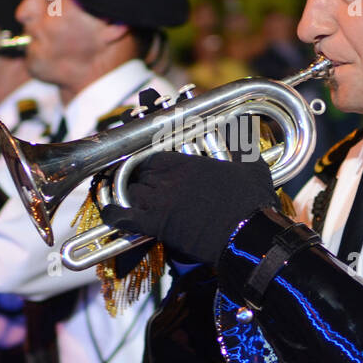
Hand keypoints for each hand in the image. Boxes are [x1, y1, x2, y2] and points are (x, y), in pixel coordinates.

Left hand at [99, 151, 278, 264]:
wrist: (247, 234)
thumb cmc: (251, 202)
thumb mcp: (251, 167)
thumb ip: (242, 146)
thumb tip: (243, 128)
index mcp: (188, 164)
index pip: (155, 157)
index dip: (152, 165)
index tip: (156, 170)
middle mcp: (169, 180)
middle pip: (141, 175)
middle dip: (142, 180)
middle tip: (149, 188)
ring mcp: (160, 202)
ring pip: (132, 193)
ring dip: (133, 196)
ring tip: (138, 202)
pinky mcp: (157, 225)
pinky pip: (125, 218)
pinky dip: (115, 215)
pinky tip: (110, 215)